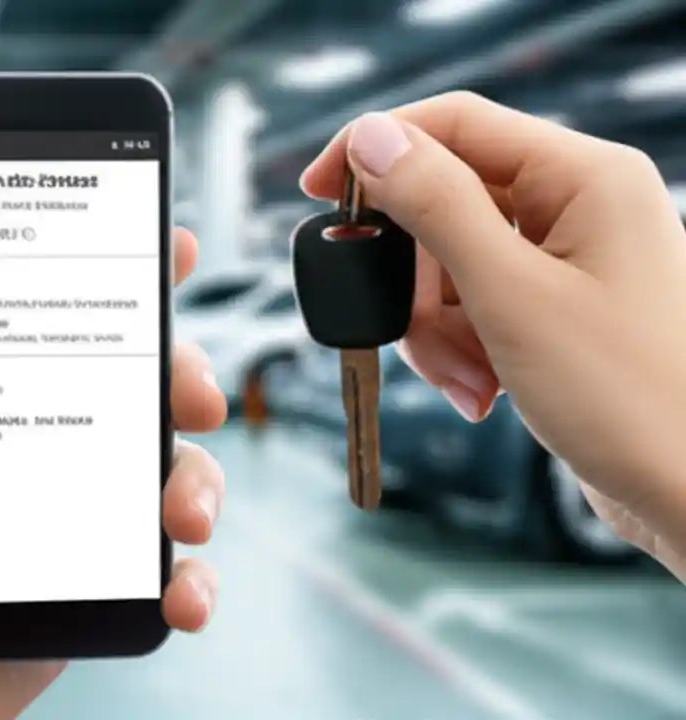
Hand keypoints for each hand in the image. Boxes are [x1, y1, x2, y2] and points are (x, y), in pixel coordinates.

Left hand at [0, 229, 228, 719]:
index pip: (52, 336)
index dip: (116, 292)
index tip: (169, 253)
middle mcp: (29, 461)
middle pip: (131, 398)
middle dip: (181, 381)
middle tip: (195, 396)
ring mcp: (65, 529)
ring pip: (164, 477)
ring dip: (199, 482)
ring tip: (186, 515)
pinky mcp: (89, 595)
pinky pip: (163, 573)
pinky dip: (192, 579)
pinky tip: (181, 593)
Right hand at [301, 92, 685, 576]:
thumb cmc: (631, 398)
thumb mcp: (512, 296)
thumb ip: (437, 208)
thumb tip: (372, 138)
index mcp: (584, 177)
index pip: (456, 125)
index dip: (378, 149)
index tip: (317, 191)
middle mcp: (578, 206)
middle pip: (444, 205)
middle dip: (415, 279)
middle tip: (411, 332)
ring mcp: (567, 260)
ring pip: (448, 266)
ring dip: (435, 328)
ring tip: (468, 380)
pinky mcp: (554, 310)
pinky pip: (472, 307)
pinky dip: (459, 349)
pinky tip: (481, 390)